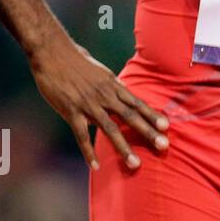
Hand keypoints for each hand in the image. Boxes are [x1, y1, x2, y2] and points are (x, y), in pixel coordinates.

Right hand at [30, 37, 168, 169]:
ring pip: (110, 129)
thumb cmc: (77, 61)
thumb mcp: (101, 72)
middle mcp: (105, 96)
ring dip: (123, 148)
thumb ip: (113, 86)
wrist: (53, 53)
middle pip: (130, 116)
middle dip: (148, 132)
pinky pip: (82, 135)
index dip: (152, 115)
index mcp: (113, 86)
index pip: (137, 103)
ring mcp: (88, 104)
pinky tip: (95, 166)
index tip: (166, 127)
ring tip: (135, 164)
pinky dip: (88, 152)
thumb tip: (125, 94)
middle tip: (164, 146)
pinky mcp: (71, 111)